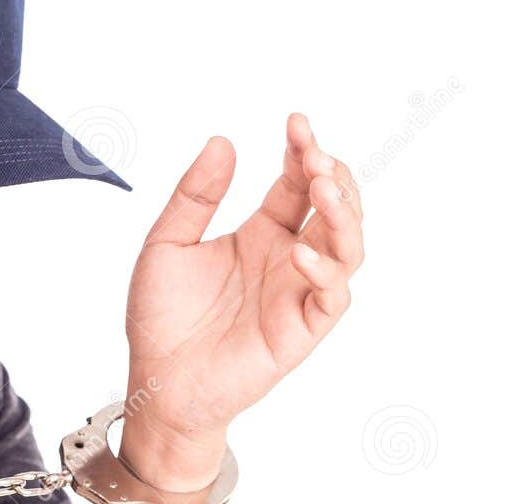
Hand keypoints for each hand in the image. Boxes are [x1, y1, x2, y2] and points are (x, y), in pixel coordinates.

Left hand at [122, 113, 364, 487]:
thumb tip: (222, 142)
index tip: (296, 123)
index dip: (303, 151)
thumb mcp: (167, 243)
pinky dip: (326, 272)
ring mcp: (299, 293)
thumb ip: (195, 196)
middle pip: (334, 207)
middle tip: (313, 150)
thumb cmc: (161, 318)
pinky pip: (332, 298)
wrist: (155, 380)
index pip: (297, 182)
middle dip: (332, 174)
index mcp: (261, 233)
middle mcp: (288, 258)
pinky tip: (301, 250)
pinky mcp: (301, 330)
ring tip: (323, 185)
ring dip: (344, 213)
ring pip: (348, 247)